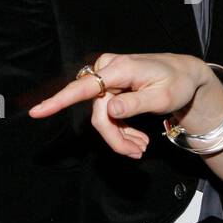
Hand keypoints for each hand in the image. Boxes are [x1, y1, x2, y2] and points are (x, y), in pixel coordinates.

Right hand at [29, 52, 222, 158]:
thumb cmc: (177, 83)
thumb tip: (108, 110)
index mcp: (120, 69)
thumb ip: (134, 104)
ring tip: (141, 148)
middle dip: (115, 138)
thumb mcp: (162, 97)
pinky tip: (136, 139)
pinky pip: (106, 113)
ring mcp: (107, 76)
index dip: (60, 101)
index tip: (37, 111)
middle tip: (139, 153)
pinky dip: (120, 129)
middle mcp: (108, 69)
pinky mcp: (109, 85)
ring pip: (101, 116)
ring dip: (119, 136)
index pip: (84, 88)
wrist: (185, 74)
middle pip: (98, 113)